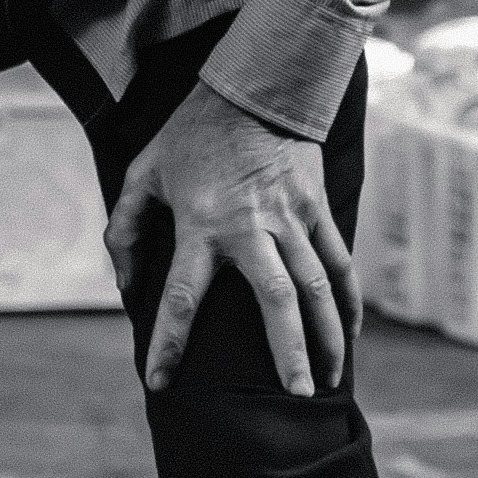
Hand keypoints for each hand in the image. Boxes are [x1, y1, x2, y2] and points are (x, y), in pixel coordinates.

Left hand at [114, 83, 351, 394]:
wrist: (256, 83)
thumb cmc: (192, 133)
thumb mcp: (144, 173)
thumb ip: (126, 230)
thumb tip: (126, 285)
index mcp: (202, 222)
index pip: (182, 295)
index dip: (170, 341)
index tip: (161, 381)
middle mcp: (252, 226)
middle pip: (275, 299)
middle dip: (288, 350)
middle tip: (296, 395)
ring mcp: (292, 218)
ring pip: (318, 286)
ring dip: (327, 335)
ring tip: (328, 380)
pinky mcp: (318, 208)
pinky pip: (338, 262)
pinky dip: (348, 300)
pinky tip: (351, 334)